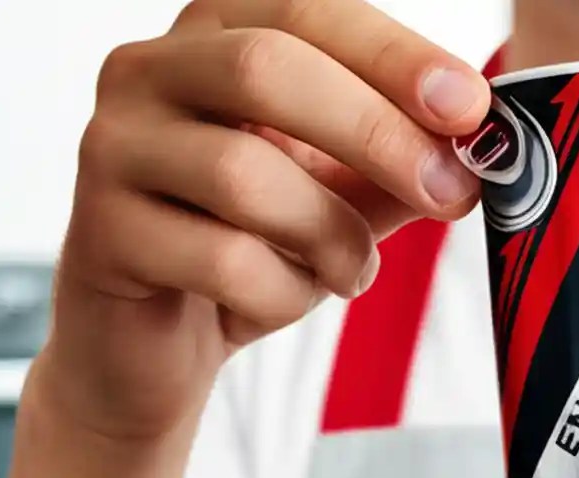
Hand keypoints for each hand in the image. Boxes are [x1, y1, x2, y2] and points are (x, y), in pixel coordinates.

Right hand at [38, 0, 487, 437]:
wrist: (160, 344)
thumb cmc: (254, 244)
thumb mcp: (341, 189)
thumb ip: (400, 156)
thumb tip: (478, 144)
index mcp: (215, 33)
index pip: (305, 11)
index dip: (394, 56)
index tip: (469, 107)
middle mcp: (148, 72)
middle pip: (264, 69)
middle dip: (376, 133)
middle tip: (449, 192)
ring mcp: (111, 149)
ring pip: (244, 174)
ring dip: (331, 236)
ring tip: (351, 270)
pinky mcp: (101, 235)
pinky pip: (222, 261)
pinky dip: (284, 294)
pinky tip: (281, 299)